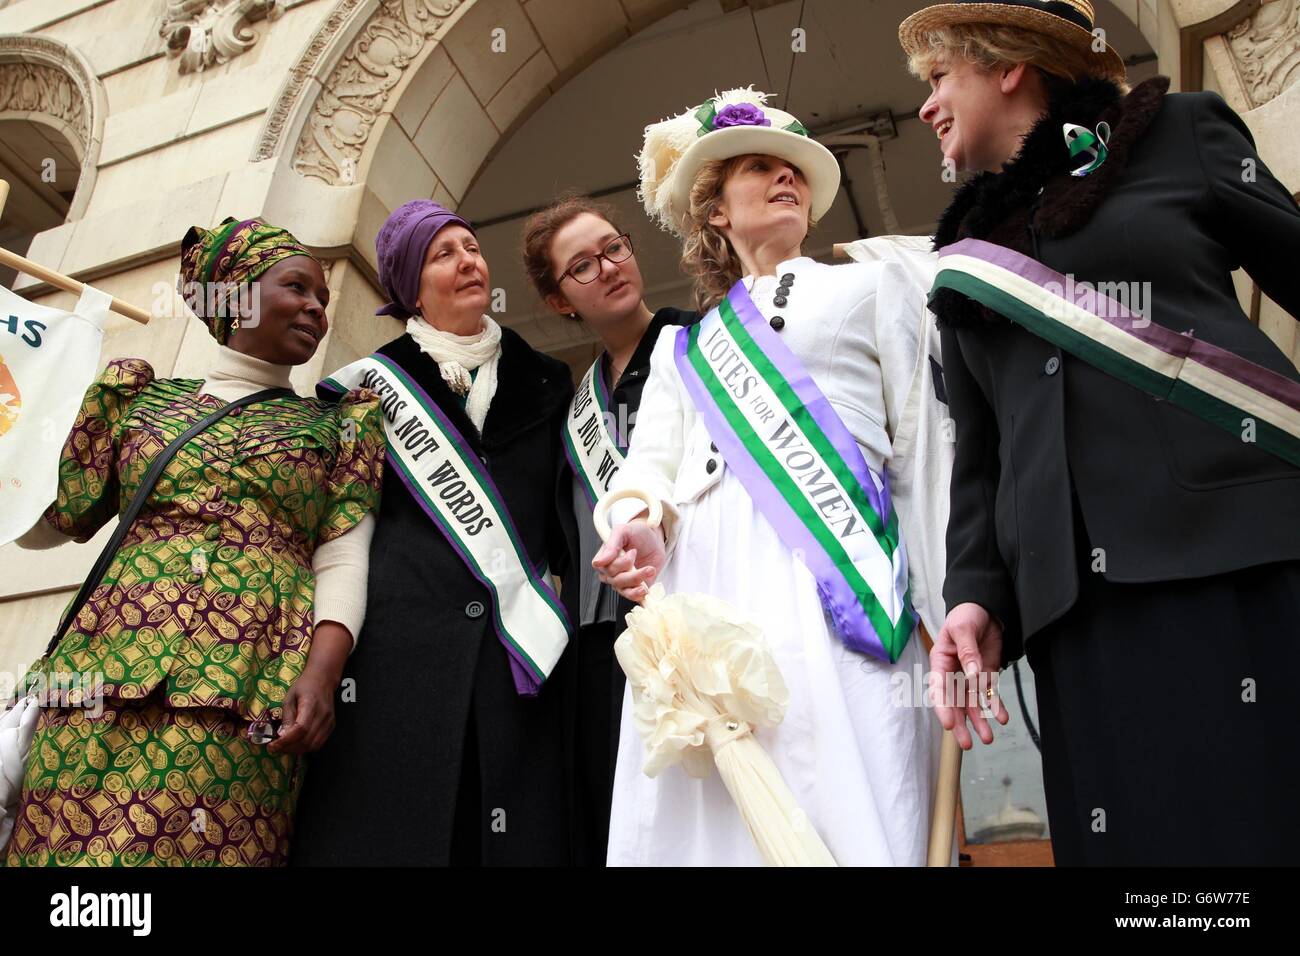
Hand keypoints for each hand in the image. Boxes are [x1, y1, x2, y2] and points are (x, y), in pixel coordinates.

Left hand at [268, 621, 349, 754]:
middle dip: (288, 748)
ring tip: (284, 747)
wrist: (323, 679)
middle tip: (275, 748)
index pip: (300, 729)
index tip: (272, 746)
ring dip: (296, 750)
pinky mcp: (331, 726)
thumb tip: (281, 737)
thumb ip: (287, 718)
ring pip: (313, 745)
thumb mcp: (289, 698)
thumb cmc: (304, 686)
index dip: (286, 741)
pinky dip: (306, 748)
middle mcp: (323, 715)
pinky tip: (296, 744)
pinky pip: (318, 743)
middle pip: (306, 740)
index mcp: (311, 704)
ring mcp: (329, 721)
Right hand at [591, 519, 665, 602]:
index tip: (632, 552)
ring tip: (650, 570)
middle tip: (641, 556)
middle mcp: (611, 573)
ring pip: (625, 590)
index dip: (618, 563)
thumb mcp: (623, 531)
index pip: (604, 569)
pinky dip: (640, 595)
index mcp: (604, 559)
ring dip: (638, 581)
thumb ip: (611, 545)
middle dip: (631, 571)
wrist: (653, 539)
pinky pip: (634, 597)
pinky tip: (646, 588)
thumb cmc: (635, 533)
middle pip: (616, 580)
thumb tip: (598, 562)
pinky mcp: (636, 588)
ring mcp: (623, 582)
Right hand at [928, 602, 1009, 748]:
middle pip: (955, 703)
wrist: (985, 608)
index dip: (943, 708)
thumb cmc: (966, 614)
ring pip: (973, 704)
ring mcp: (970, 676)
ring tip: (988, 738)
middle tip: (967, 744)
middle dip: (961, 724)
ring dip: (980, 721)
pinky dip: (996, 706)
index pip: (940, 689)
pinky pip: (990, 694)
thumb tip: (972, 674)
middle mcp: (954, 673)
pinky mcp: (986, 675)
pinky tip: (1003, 718)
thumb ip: (967, 651)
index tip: (949, 724)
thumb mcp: (963, 628)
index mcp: (941, 661)